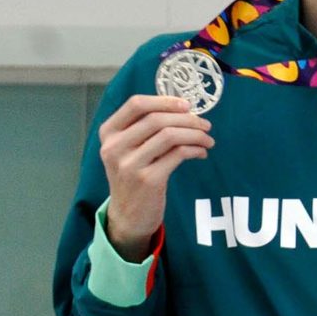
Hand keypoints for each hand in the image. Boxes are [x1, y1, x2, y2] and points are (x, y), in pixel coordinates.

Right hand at [98, 94, 211, 259]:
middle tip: (205, 125)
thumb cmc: (133, 175)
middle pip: (157, 119)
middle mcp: (114, 147)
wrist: (128, 215)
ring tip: (207, 140)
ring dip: (195, 134)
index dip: (164, 100)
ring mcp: (130, 164)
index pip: (136, 104)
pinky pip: (178, 155)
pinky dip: (195, 150)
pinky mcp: (148, 180)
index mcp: (109, 133)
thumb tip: (183, 107)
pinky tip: (201, 153)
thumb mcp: (127, 149)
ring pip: (169, 135)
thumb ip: (144, 128)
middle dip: (188, 119)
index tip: (187, 105)